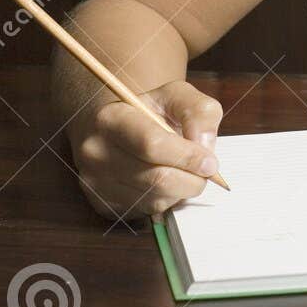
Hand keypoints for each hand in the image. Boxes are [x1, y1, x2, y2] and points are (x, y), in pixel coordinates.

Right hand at [66, 79, 223, 220]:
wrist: (117, 129)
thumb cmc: (150, 111)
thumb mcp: (178, 96)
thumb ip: (199, 112)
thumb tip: (204, 146)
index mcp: (111, 118)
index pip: (151, 145)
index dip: (187, 156)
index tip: (210, 162)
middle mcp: (96, 151)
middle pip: (157, 178)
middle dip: (192, 177)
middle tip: (206, 170)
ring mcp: (96, 181)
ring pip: (157, 198)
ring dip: (182, 188)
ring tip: (183, 169)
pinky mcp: (105, 204)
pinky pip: (149, 210)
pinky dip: (168, 198)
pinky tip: (165, 180)